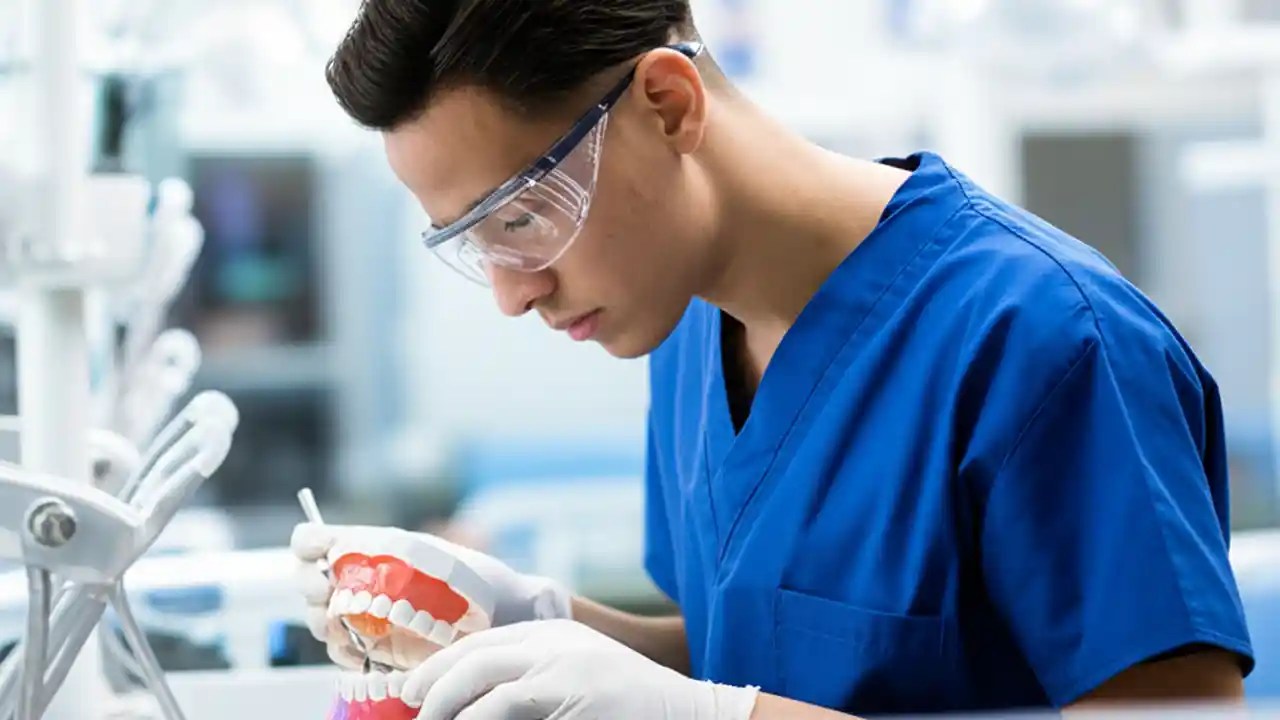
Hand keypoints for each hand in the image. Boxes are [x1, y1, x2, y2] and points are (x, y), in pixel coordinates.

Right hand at [291, 523, 571, 668]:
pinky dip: (344, 653)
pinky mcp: (375, 647)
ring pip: (320, 618)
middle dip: (312, 589)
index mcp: (372, 548)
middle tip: (331, 598)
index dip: (309, 544)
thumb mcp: (444, 560)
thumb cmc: (479, 581)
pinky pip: (341, 651)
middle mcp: (361, 579)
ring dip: (326, 625)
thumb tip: (353, 545)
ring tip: (351, 632)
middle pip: (308, 581)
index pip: (317, 540)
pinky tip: (364, 655)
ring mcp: (364, 614)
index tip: (320, 555)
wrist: (506, 621)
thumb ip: (402, 552)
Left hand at [402, 620, 759, 719]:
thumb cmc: (633, 711)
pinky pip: (504, 703)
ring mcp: (562, 660)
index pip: (484, 641)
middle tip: (410, 707)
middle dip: (434, 680)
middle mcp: (554, 639)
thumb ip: (537, 684)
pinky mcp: (569, 687)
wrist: (691, 715)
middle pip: (474, 652)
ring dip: (446, 705)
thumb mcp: (579, 685)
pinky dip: (475, 718)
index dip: (444, 663)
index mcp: (555, 634)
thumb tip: (481, 705)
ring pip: (480, 674)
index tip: (417, 689)